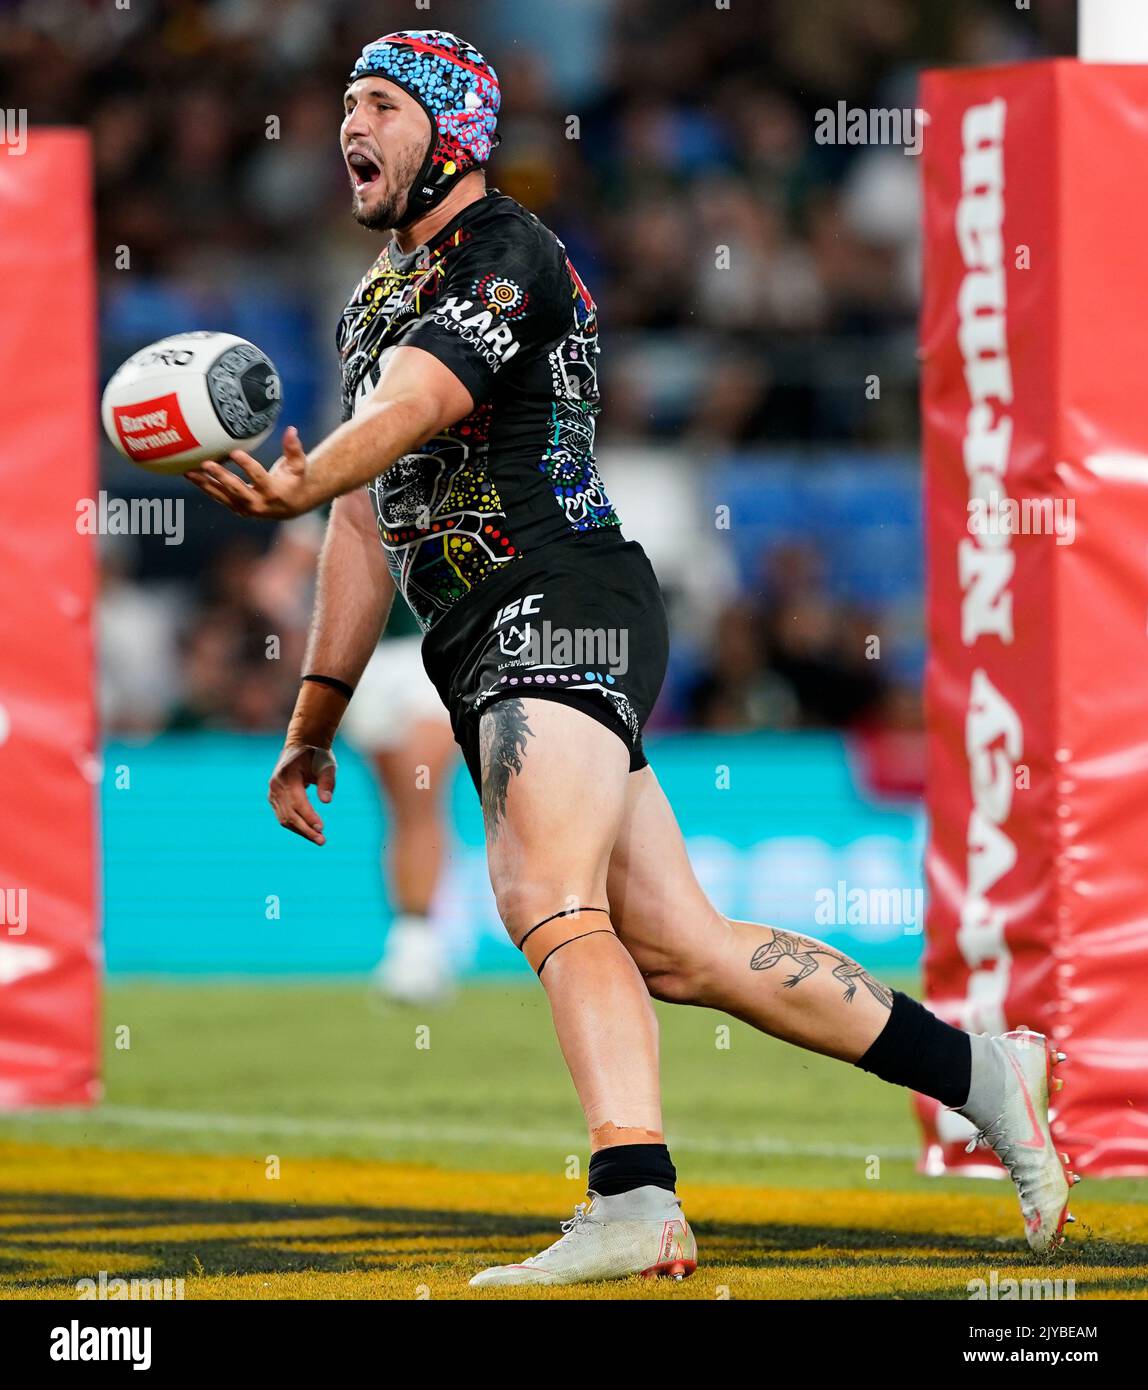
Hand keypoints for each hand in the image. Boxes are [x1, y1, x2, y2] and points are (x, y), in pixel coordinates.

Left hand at [186, 426, 313, 519]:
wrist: (291, 506)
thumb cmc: (294, 480)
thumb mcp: (298, 465)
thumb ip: (293, 448)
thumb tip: (291, 429)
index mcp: (273, 492)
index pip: (258, 476)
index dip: (246, 464)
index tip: (234, 452)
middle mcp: (258, 503)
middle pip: (236, 489)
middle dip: (221, 476)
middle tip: (207, 463)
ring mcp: (246, 508)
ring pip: (223, 496)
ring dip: (205, 484)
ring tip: (189, 472)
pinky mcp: (237, 508)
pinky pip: (219, 497)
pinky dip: (205, 487)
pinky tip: (192, 476)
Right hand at [268, 743, 336, 844]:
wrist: (301, 746)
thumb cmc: (317, 755)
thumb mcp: (327, 765)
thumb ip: (327, 782)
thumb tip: (327, 801)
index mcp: (288, 776)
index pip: (298, 802)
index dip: (309, 816)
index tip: (321, 828)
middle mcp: (276, 785)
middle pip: (290, 814)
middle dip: (306, 829)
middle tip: (322, 841)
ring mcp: (272, 792)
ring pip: (284, 818)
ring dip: (301, 830)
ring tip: (318, 839)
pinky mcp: (273, 797)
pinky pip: (283, 815)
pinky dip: (295, 825)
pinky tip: (308, 831)